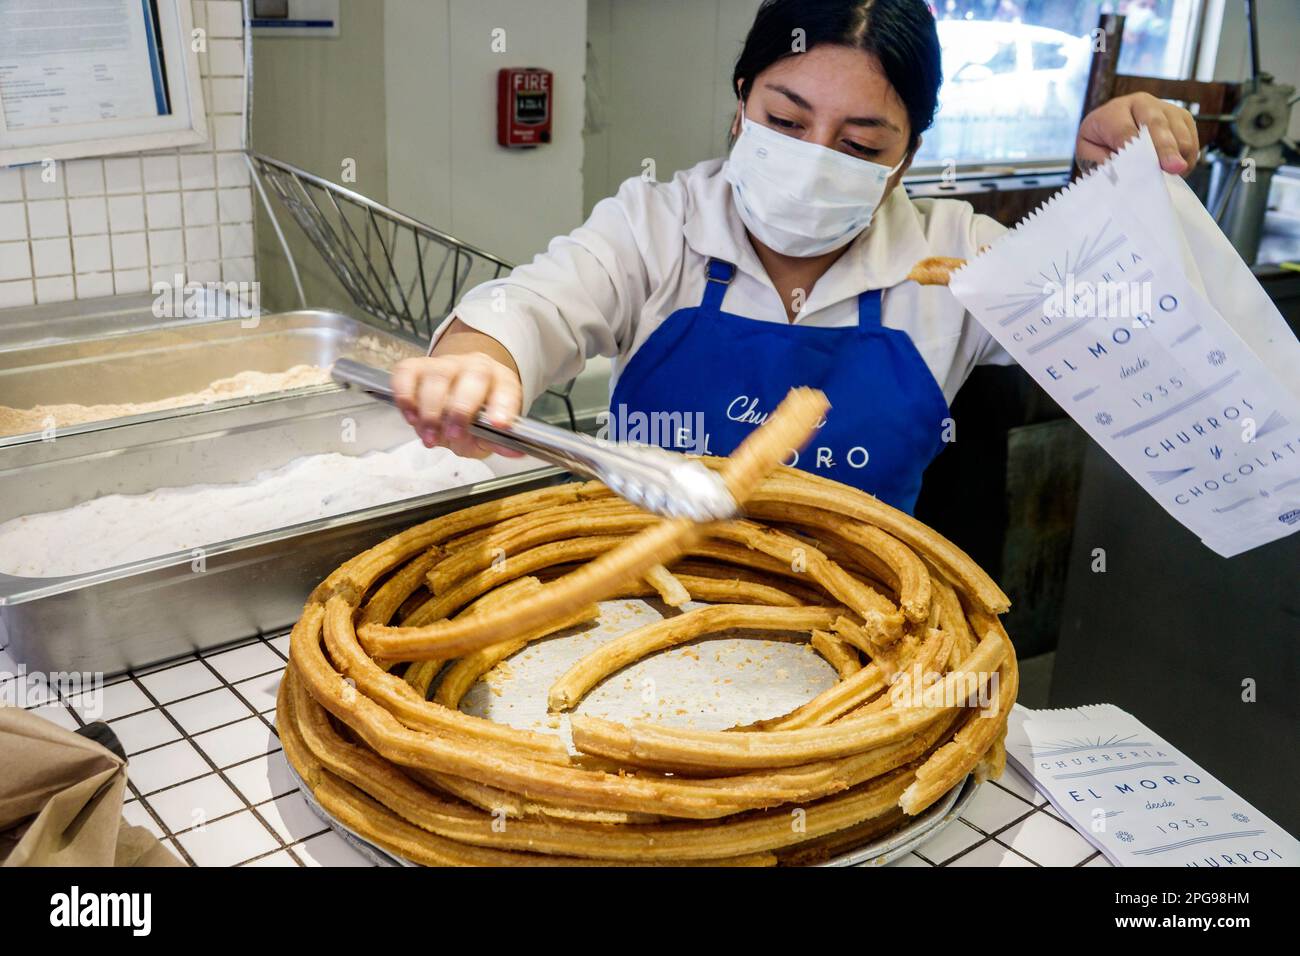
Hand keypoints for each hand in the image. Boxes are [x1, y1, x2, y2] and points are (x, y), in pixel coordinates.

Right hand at [391, 352, 523, 458]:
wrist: (453, 395)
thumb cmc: (474, 416)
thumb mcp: (489, 433)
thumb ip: (498, 442)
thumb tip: (516, 453)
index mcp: (501, 381)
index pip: (506, 389)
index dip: (503, 406)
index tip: (498, 424)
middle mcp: (475, 366)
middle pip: (471, 377)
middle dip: (461, 408)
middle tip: (454, 435)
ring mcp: (444, 364)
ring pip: (437, 377)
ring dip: (431, 410)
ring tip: (430, 437)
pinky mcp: (416, 367)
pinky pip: (407, 374)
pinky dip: (406, 396)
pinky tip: (412, 418)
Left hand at [1076, 92, 1198, 175]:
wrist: (1113, 126)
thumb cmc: (1100, 141)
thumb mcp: (1088, 150)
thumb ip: (1099, 159)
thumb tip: (1118, 172)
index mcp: (1114, 110)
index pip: (1124, 130)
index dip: (1133, 148)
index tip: (1140, 164)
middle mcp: (1142, 103)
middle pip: (1157, 125)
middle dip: (1165, 148)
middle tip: (1173, 168)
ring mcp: (1166, 108)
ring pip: (1179, 132)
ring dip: (1179, 155)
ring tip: (1174, 176)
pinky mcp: (1183, 118)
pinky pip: (1192, 139)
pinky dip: (1187, 158)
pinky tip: (1177, 171)